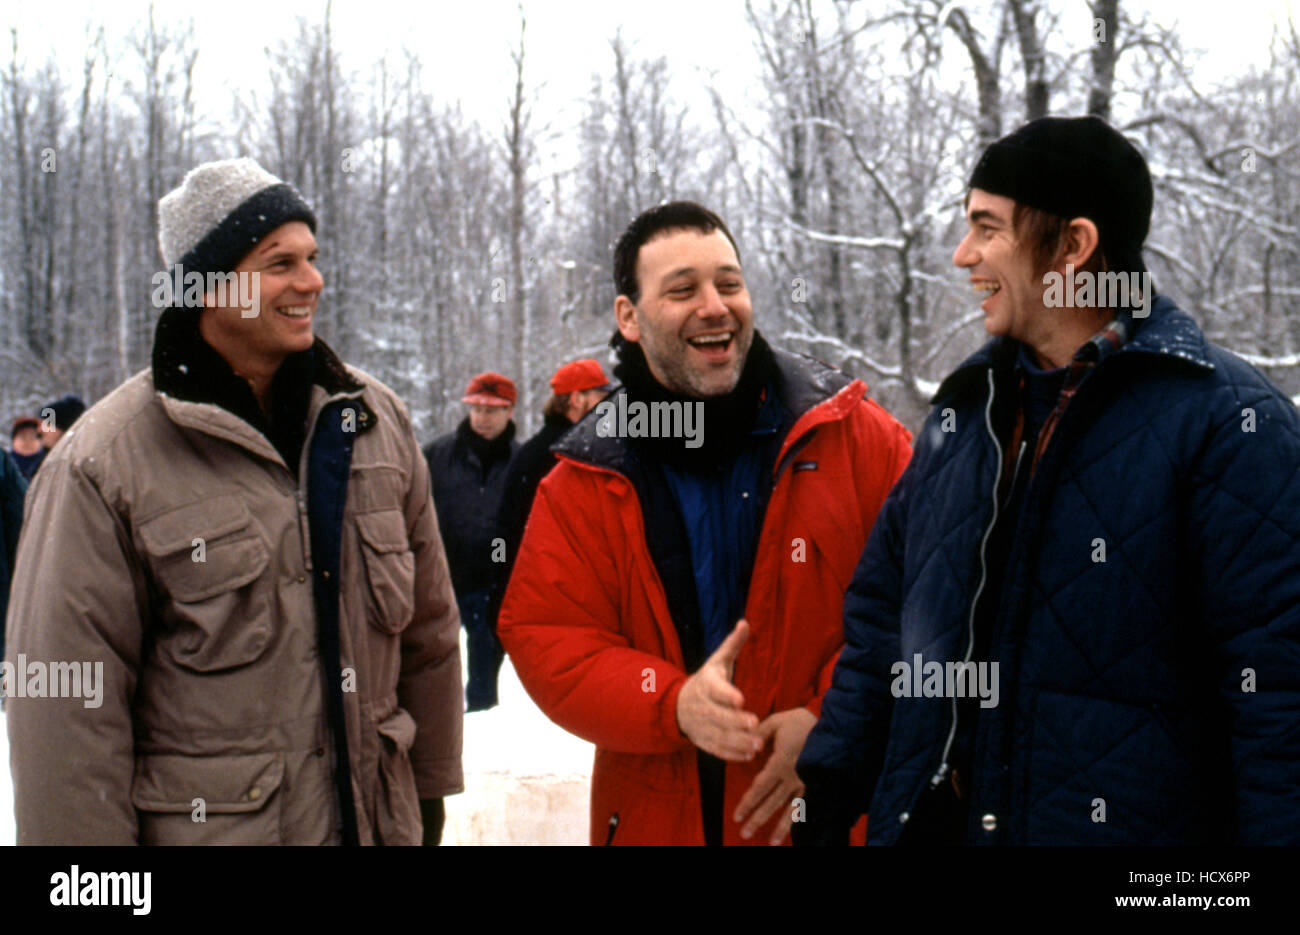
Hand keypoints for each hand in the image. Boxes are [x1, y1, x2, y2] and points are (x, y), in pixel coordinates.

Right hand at [675, 620, 761, 760]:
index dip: (727, 694)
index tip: (740, 699)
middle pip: (718, 716)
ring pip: (719, 736)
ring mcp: (702, 726)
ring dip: (738, 742)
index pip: (715, 690)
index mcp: (706, 685)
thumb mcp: (717, 662)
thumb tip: (745, 622)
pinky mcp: (704, 741)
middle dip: (736, 722)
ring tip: (758, 745)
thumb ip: (732, 645)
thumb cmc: (706, 681)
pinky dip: (732, 754)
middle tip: (755, 724)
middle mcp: (702, 707)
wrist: (678, 706)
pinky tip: (748, 756)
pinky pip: (717, 750)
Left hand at [733, 707, 816, 844]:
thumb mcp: (777, 721)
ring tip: (771, 843)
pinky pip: (807, 805)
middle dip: (757, 819)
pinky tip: (796, 831)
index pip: (759, 788)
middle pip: (771, 803)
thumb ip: (760, 733)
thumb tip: (748, 747)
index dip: (747, 803)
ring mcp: (806, 783)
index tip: (737, 816)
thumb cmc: (803, 722)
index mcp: (779, 763)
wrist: (836, 725)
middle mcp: (791, 778)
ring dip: (780, 827)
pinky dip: (800, 819)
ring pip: (790, 810)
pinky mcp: (818, 785)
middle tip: (744, 833)